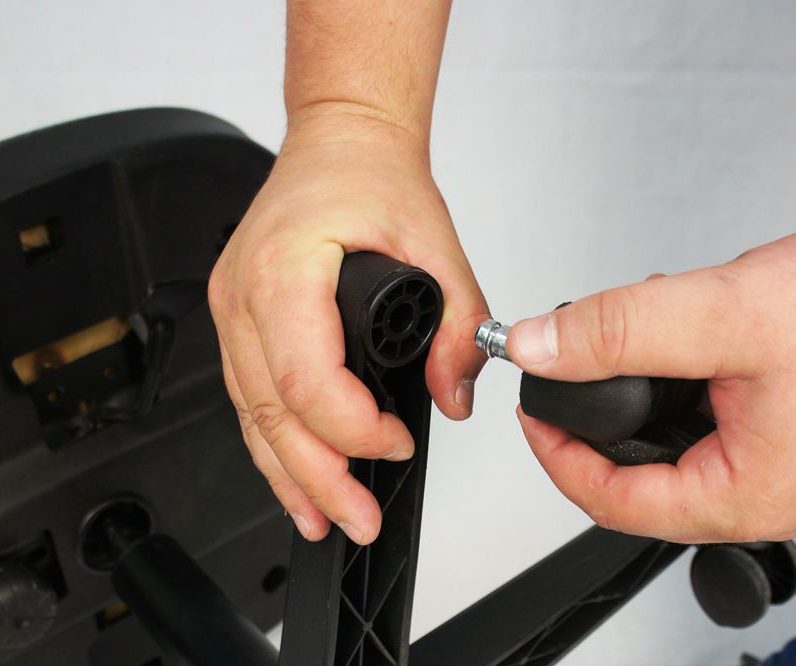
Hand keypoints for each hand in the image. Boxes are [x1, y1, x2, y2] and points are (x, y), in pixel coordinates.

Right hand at [208, 111, 487, 544]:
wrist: (340, 144)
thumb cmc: (372, 178)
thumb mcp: (436, 244)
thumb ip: (458, 325)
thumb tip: (455, 395)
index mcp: (287, 268)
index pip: (307, 378)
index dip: (353, 428)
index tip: (397, 442)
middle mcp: (244, 295)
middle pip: (272, 412)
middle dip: (319, 477)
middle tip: (356, 519)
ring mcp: (232, 310)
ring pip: (252, 415)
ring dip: (289, 474)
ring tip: (324, 518)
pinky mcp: (240, 321)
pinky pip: (249, 398)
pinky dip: (274, 444)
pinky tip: (295, 476)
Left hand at [507, 234, 795, 543]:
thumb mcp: (728, 317)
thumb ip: (623, 332)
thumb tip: (537, 347)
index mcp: (745, 491)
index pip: (614, 502)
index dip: (557, 456)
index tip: (529, 410)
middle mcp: (755, 477)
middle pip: (635, 467)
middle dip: (599, 405)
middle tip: (574, 361)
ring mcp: (766, 446)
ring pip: (668, 427)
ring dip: (637, 374)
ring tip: (633, 326)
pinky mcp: (772, 410)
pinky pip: (702, 398)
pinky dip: (676, 358)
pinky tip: (683, 319)